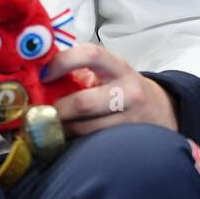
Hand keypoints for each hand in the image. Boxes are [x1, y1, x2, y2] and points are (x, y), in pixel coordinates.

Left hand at [43, 43, 178, 137]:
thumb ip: (79, 70)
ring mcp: (129, 120)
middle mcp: (128, 92)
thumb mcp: (108, 71)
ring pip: (85, 129)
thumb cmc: (123, 86)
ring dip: (62, 129)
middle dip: (56, 109)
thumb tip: (38, 72)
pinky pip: (93, 144)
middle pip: (83, 103)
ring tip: (49, 126)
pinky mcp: (128, 142)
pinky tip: (66, 138)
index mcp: (118, 67)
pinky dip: (75, 141)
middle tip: (39, 112)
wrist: (161, 110)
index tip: (44, 75)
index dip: (62, 62)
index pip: (90, 54)